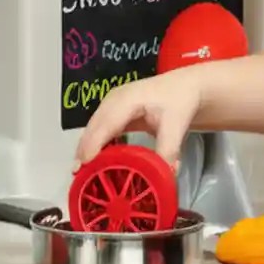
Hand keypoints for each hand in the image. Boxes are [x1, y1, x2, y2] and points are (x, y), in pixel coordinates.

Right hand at [74, 69, 202, 167]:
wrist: (185, 87)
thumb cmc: (180, 100)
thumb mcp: (177, 125)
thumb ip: (168, 151)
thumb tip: (165, 176)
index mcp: (127, 99)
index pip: (106, 124)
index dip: (94, 145)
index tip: (85, 165)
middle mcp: (113, 100)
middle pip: (93, 128)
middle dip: (84, 151)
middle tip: (78, 177)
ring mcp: (111, 105)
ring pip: (93, 130)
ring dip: (87, 150)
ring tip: (83, 174)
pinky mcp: (113, 113)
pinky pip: (100, 131)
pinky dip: (96, 146)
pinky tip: (96, 162)